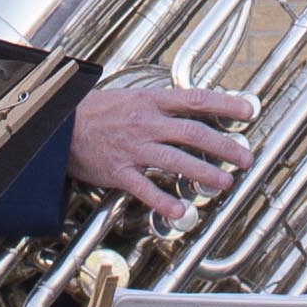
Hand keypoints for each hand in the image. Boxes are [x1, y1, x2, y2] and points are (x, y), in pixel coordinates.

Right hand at [68, 81, 254, 224]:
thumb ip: (159, 105)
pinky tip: (180, 210)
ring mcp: (134, 149)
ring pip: (176, 160)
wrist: (59, 127)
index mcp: (150, 102)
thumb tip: (189, 108)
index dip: (224, 105)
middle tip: (245, 157)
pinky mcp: (120, 171)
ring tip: (225, 182)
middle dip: (224, 146)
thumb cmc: (94, 112)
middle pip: (193, 133)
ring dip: (203, 172)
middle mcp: (146, 124)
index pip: (194, 100)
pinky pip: (145, 189)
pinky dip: (163, 200)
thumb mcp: (130, 97)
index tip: (248, 112)